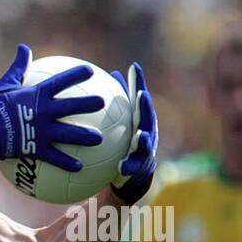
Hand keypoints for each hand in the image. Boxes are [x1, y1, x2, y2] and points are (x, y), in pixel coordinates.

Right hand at [0, 44, 103, 169]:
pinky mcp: (36, 148)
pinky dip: (66, 163)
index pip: (61, 81)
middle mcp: (43, 112)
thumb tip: (23, 47)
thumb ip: (19, 67)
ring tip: (99, 139)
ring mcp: (41, 131)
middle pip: (71, 106)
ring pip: (68, 133)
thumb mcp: (5, 84)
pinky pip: (54, 157)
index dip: (76, 75)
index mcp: (37, 94)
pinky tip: (79, 167)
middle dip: (88, 104)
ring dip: (84, 136)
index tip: (90, 71)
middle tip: (102, 103)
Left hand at [109, 62, 157, 204]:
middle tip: (140, 95)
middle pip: (147, 116)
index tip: (133, 67)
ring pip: (147, 142)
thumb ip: (108, 107)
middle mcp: (146, 131)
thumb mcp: (113, 125)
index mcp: (138, 119)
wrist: (131, 174)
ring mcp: (145, 150)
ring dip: (144, 138)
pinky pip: (134, 167)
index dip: (138, 82)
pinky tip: (122, 167)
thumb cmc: (120, 144)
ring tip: (140, 135)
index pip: (138, 98)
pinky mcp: (139, 168)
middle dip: (145, 106)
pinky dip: (128, 166)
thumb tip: (94, 83)